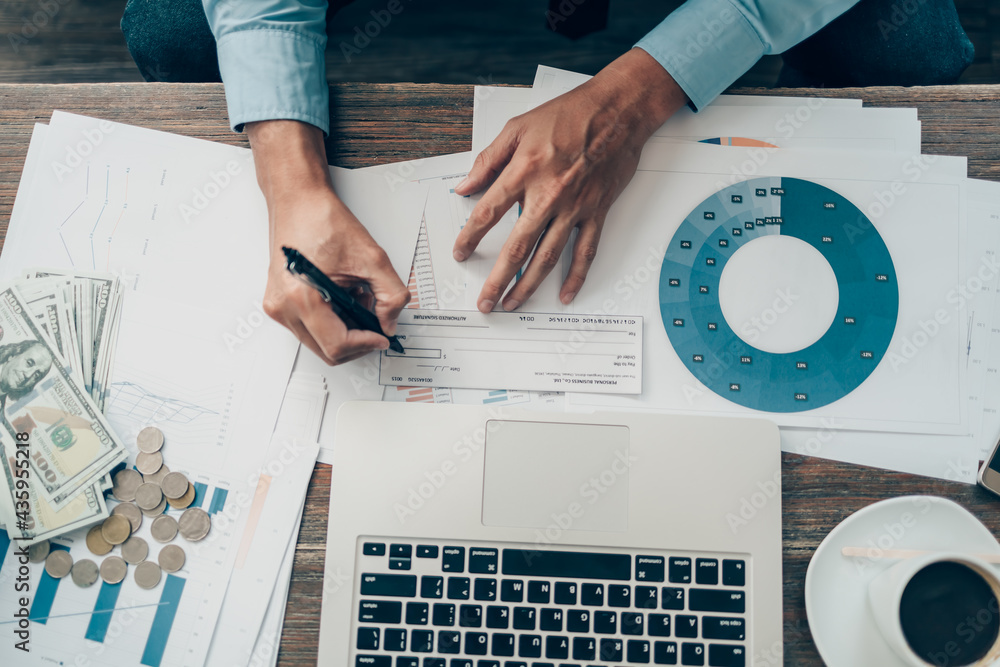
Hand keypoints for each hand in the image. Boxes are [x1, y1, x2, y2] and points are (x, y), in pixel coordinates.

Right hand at [248, 120, 409, 364]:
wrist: (298, 200)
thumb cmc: (323, 220)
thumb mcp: (372, 257)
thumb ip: (390, 296)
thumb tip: (389, 323)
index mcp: (302, 297)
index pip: (337, 345)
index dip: (366, 344)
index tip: (382, 336)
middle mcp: (283, 307)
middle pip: (327, 351)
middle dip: (357, 341)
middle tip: (376, 321)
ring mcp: (277, 307)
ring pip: (318, 343)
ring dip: (344, 332)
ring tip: (358, 302)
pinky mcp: (278, 304)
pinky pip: (309, 329)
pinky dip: (331, 323)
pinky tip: (343, 299)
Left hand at [453, 48, 687, 312]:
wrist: (618, 110)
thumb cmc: (570, 114)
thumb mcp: (518, 127)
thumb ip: (488, 160)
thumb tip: (465, 186)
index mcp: (524, 171)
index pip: (488, 213)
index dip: (470, 237)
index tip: (460, 253)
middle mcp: (549, 194)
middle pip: (517, 247)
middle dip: (497, 279)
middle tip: (485, 301)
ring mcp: (575, 207)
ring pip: (548, 256)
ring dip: (529, 284)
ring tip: (513, 303)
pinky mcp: (597, 212)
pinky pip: (585, 251)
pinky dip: (576, 276)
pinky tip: (564, 294)